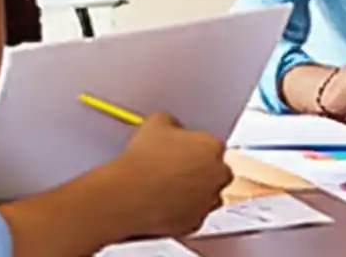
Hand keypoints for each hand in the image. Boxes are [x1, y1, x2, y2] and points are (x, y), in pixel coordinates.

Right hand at [111, 112, 232, 237]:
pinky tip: (162, 204)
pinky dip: (182, 212)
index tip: (180, 149)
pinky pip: (193, 216)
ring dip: (193, 192)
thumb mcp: (155, 122)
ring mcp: (208, 201)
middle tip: (174, 169)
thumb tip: (171, 127)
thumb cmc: (142, 162)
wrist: (127, 195)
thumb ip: (172, 122)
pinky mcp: (195, 223)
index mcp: (212, 146)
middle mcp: (218, 175)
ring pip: (207, 195)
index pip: (211, 144)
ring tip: (166, 188)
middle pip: (215, 170)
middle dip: (198, 170)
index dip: (192, 146)